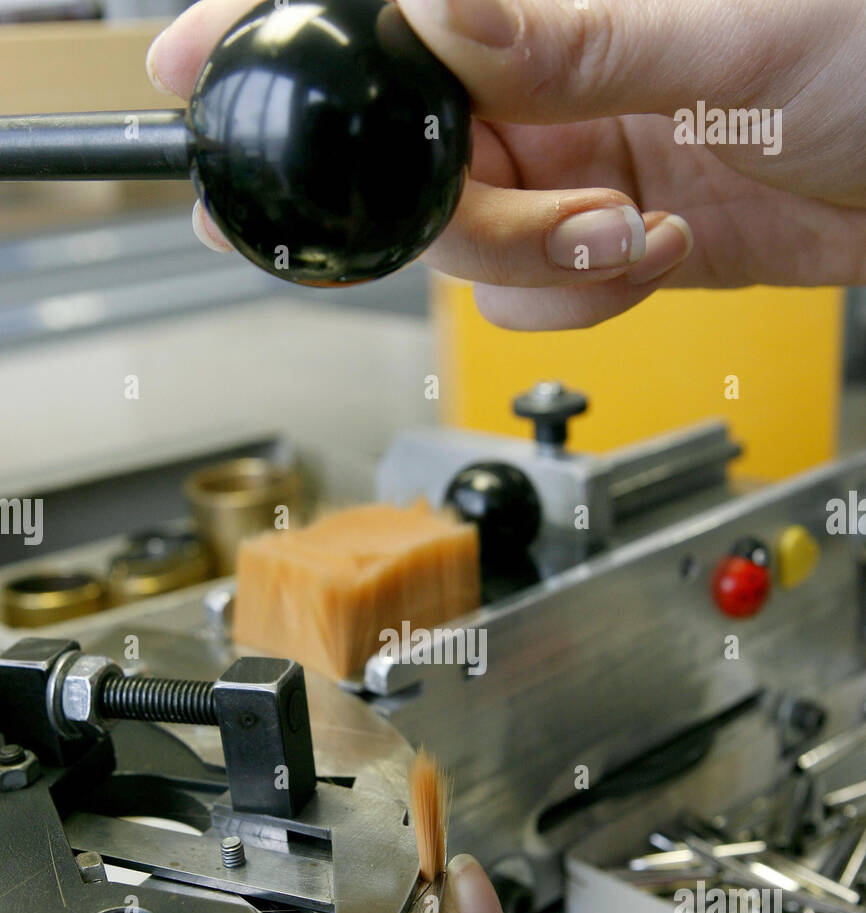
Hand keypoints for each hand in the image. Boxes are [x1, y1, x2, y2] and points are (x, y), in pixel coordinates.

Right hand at [147, 0, 865, 331]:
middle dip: (440, 206)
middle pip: (409, 153)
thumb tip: (441, 19)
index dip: (290, 37)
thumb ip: (576, 37)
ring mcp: (582, 157)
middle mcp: (557, 71)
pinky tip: (648, 259)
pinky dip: (574, 299)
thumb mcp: (738, 28)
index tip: (199, 69)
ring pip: (467, 239)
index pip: (392, 15)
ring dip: (527, 263)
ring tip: (622, 234)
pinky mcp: (617, 236)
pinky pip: (537, 291)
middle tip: (492, 213)